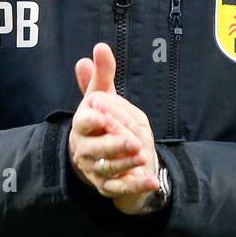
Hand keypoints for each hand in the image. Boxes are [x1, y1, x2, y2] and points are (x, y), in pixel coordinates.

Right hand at [69, 43, 162, 214]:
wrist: (99, 155)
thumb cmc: (100, 121)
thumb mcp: (102, 97)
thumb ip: (101, 75)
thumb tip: (99, 47)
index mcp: (83, 125)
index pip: (83, 122)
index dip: (92, 120)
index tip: (103, 117)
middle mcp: (85, 148)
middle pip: (96, 149)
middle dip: (114, 145)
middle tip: (133, 141)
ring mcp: (95, 169)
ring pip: (109, 168)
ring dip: (126, 163)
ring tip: (143, 155)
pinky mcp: (107, 186)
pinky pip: (120, 189)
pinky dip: (137, 186)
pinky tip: (153, 181)